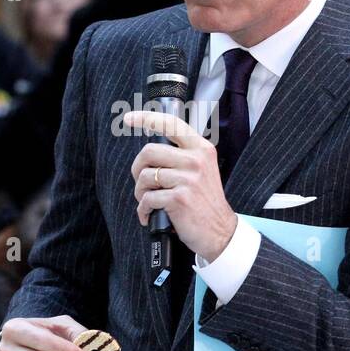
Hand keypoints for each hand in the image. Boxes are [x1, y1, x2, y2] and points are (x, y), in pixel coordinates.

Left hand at [122, 109, 236, 261]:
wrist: (220, 232)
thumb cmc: (205, 202)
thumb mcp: (202, 170)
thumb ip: (182, 155)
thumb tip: (151, 150)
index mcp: (201, 149)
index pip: (171, 124)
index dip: (146, 118)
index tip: (129, 119)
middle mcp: (196, 160)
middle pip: (149, 151)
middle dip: (137, 168)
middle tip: (142, 182)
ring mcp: (188, 179)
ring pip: (145, 176)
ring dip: (140, 192)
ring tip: (148, 201)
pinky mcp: (179, 198)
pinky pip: (147, 198)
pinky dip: (143, 209)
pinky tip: (149, 215)